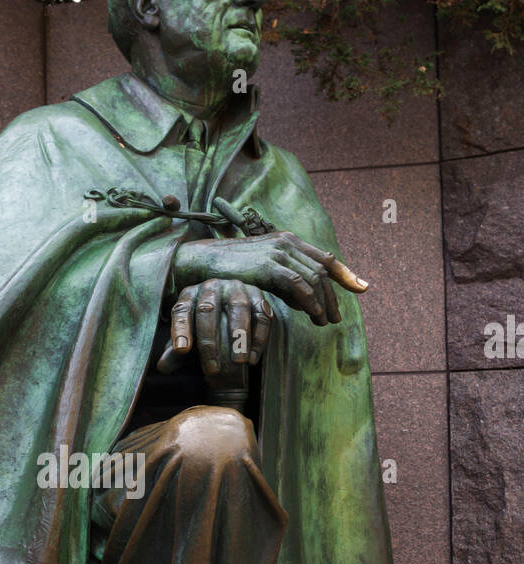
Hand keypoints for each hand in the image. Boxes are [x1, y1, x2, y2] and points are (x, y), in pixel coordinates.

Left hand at [157, 278, 273, 377]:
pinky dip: (259, 337)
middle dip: (209, 341)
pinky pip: (261, 314)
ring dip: (239, 335)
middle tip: (212, 369)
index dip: (181, 329)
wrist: (231, 317)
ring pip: (238, 308)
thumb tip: (162, 367)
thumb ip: (175, 354)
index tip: (181, 352)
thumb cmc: (202, 332)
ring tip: (238, 363)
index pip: (181, 310)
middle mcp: (211, 287)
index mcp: (189, 295)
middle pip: (208, 309)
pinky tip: (252, 359)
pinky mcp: (258, 295)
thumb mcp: (188, 342)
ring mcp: (236, 288)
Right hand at [172, 231, 367, 326]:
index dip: (345, 274)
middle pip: (323, 270)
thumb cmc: (230, 270)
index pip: (324, 258)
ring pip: (314, 278)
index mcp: (288, 241)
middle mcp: (287, 242)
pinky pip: (297, 284)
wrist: (202, 262)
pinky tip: (312, 314)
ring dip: (323, 303)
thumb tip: (307, 302)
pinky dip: (309, 300)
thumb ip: (286, 282)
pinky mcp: (268, 265)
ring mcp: (278, 252)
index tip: (360, 288)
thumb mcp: (263, 272)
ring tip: (324, 322)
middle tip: (335, 318)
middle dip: (334, 296)